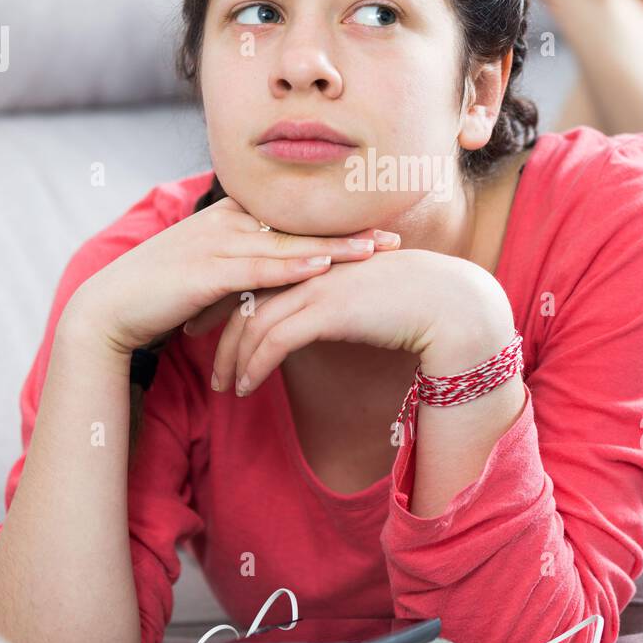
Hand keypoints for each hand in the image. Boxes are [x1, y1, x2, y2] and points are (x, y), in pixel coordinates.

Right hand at [64, 195, 400, 355]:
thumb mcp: (209, 276)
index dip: (336, 223)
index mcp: (229, 218)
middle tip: (393, 238)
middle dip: (347, 232)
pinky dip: (293, 266)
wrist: (109, 310)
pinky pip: (259, 267)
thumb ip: (243, 271)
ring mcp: (216, 243)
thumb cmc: (160, 295)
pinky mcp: (206, 270)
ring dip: (334, 247)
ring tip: (375, 251)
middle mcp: (227, 222)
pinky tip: (323, 266)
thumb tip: (274, 282)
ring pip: (288, 243)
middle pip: (299, 225)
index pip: (293, 218)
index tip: (377, 227)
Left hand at [195, 247, 514, 395]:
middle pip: (243, 296)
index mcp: (314, 256)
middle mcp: (309, 267)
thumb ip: (331, 298)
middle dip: (216, 327)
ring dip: (232, 359)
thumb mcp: (359, 295)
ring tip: (222, 386)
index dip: (225, 295)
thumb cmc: (410, 300)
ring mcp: (317, 287)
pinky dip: (254, 366)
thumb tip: (313, 317)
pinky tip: (246, 386)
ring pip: (254, 323)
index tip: (205, 315)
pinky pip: (275, 341)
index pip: (254, 272)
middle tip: (196, 350)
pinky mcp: (327, 311)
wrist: (446, 303)